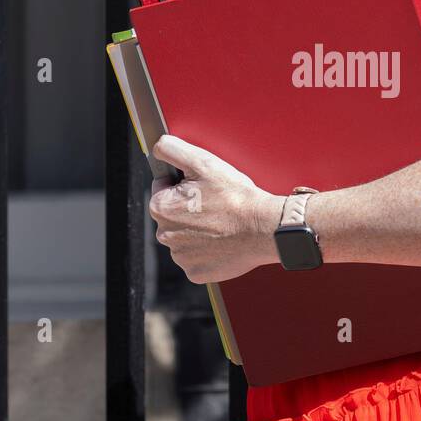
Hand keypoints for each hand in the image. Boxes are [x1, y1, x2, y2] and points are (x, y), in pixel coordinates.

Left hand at [148, 132, 282, 282]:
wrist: (264, 228)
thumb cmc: (235, 196)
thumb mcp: (203, 162)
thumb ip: (172, 149)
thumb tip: (157, 148)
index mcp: (160, 207)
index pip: (163, 189)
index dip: (184, 185)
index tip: (204, 189)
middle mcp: (164, 235)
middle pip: (173, 215)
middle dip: (189, 209)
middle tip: (215, 205)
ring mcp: (180, 257)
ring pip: (184, 237)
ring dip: (198, 230)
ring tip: (221, 222)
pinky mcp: (195, 272)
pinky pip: (196, 258)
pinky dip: (207, 250)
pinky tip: (222, 241)